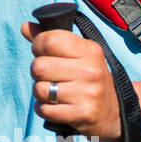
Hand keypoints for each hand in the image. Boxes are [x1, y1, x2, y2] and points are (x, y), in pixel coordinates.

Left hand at [20, 21, 120, 141]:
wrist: (114, 112)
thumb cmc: (89, 78)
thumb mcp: (78, 54)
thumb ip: (50, 39)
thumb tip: (25, 27)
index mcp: (90, 50)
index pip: (49, 40)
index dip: (38, 46)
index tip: (44, 52)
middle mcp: (90, 70)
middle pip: (38, 66)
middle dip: (38, 73)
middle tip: (51, 76)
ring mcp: (87, 93)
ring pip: (39, 89)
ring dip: (41, 93)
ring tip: (56, 92)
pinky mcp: (82, 114)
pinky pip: (44, 110)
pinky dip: (45, 109)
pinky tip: (57, 106)